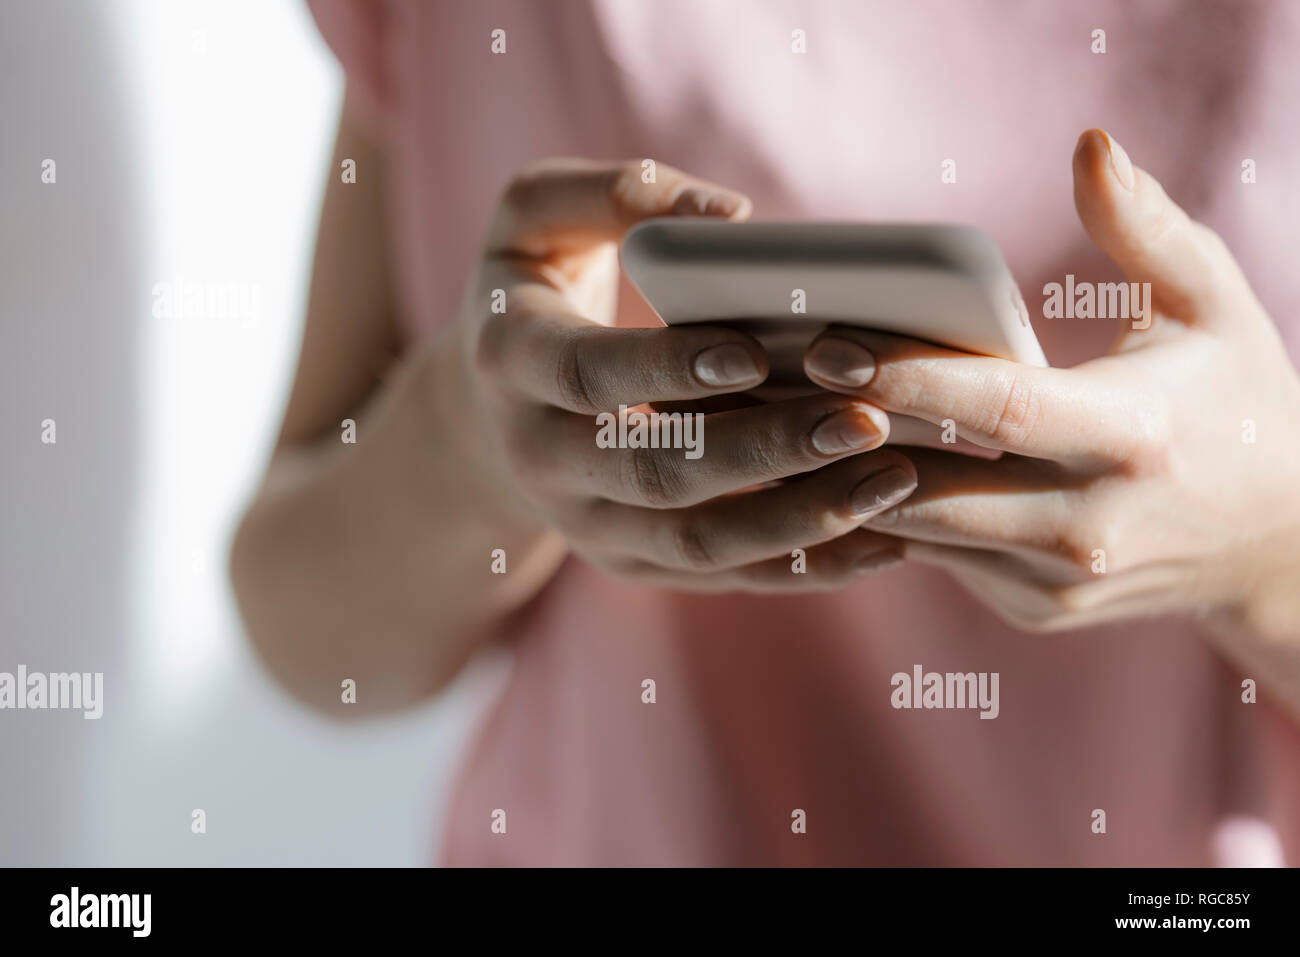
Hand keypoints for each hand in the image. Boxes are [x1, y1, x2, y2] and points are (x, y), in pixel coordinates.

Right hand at [453, 158, 919, 592]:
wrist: (490, 410)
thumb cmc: (534, 288)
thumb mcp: (537, 217)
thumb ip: (617, 193)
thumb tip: (729, 220)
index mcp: (511, 360)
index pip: (585, 374)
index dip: (666, 368)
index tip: (756, 350)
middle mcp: (538, 458)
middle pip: (652, 472)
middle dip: (762, 451)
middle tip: (864, 421)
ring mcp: (585, 523)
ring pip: (694, 544)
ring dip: (798, 521)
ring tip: (895, 483)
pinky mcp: (630, 561)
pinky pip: (721, 577)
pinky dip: (803, 567)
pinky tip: (882, 540)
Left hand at [803, 130, 1299, 632]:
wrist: (1277, 544)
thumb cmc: (1237, 404)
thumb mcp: (1210, 305)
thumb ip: (1143, 227)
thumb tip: (1088, 145)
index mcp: (1130, 437)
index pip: (998, 406)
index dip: (908, 375)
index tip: (827, 342)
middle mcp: (1087, 522)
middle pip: (931, 484)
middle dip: (840, 436)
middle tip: (763, 386)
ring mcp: (1056, 581)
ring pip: (918, 531)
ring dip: (841, 481)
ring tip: (771, 425)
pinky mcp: (1034, 610)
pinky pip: (936, 558)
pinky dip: (882, 515)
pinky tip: (826, 470)